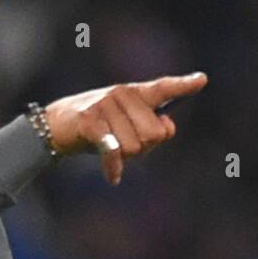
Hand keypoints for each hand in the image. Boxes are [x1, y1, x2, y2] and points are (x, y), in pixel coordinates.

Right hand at [43, 71, 207, 184]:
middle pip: (155, 134)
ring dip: (124, 158)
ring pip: (135, 147)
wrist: (54, 127)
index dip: (183, 86)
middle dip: (144, 149)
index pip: (163, 88)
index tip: (202, 80)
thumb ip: (149, 128)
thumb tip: (167, 128)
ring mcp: (106, 104)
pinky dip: (113, 167)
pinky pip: (113, 151)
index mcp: (134, 93)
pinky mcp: (91, 120)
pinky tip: (113, 178)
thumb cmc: (95, 129)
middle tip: (123, 146)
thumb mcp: (124, 127)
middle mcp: (122, 93)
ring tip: (108, 149)